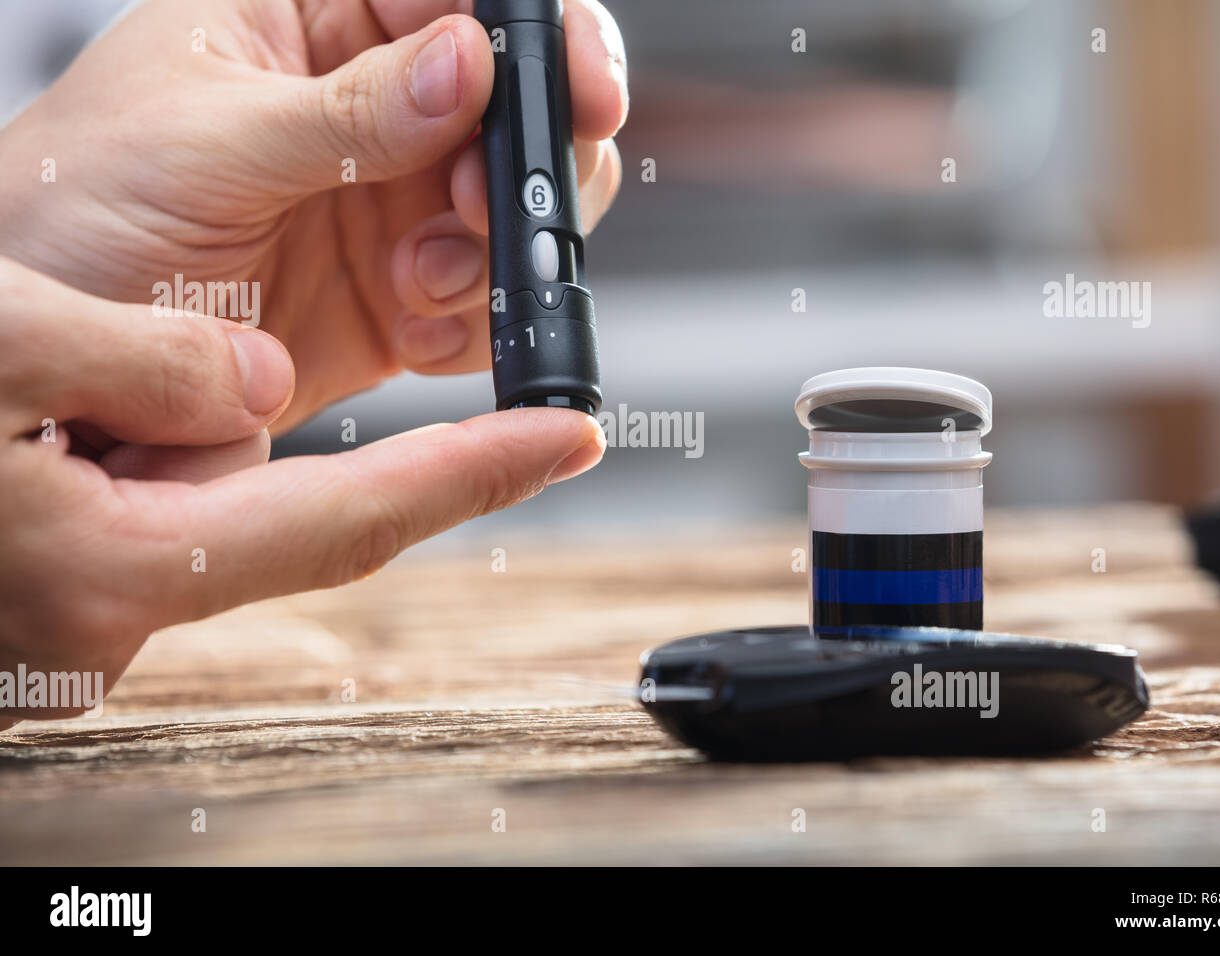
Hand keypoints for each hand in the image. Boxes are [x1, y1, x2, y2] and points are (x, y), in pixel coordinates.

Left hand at [0, 0, 626, 430]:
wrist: (61, 367)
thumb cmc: (78, 208)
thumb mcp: (207, 141)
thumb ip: (347, 111)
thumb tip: (466, 64)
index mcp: (313, 21)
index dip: (536, 35)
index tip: (575, 86)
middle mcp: (372, 109)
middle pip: (519, 106)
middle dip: (528, 161)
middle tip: (485, 204)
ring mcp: (395, 205)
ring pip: (521, 210)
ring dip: (499, 254)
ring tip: (424, 279)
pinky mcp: (402, 297)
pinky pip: (486, 304)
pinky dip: (476, 325)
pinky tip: (416, 329)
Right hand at [0, 259, 604, 729]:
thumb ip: (151, 363)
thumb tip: (261, 379)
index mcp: (114, 569)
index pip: (355, 515)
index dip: (475, 472)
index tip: (571, 439)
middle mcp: (112, 616)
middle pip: (278, 500)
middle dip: (265, 423)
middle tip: (186, 371)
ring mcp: (83, 613)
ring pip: (206, 494)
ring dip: (172, 428)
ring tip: (68, 400)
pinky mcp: (61, 590)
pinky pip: (153, 509)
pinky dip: (141, 454)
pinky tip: (65, 426)